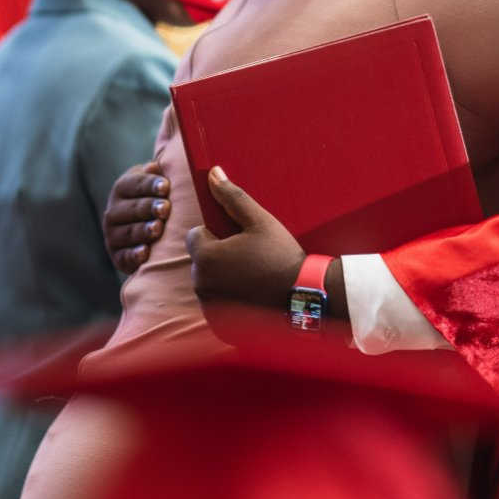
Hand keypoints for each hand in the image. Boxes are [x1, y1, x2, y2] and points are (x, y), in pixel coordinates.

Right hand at [104, 162, 170, 274]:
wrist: (148, 233)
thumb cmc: (158, 200)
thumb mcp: (158, 183)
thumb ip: (159, 173)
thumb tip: (156, 166)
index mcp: (123, 188)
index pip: (135, 184)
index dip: (151, 185)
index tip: (166, 187)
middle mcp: (114, 211)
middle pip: (132, 208)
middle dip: (149, 208)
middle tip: (166, 209)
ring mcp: (113, 235)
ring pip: (128, 232)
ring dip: (143, 231)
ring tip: (158, 229)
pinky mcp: (118, 256)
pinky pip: (124, 256)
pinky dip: (134, 255)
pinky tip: (145, 253)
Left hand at [186, 167, 304, 311]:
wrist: (303, 297)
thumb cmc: (281, 256)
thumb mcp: (260, 221)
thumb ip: (232, 198)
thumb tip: (213, 173)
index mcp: (206, 256)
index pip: (195, 235)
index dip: (216, 233)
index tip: (241, 240)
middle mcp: (201, 284)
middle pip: (201, 260)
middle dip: (219, 256)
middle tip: (250, 257)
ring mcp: (210, 307)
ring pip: (208, 283)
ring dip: (223, 278)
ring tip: (253, 277)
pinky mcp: (220, 325)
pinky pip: (217, 306)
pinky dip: (230, 300)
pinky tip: (252, 296)